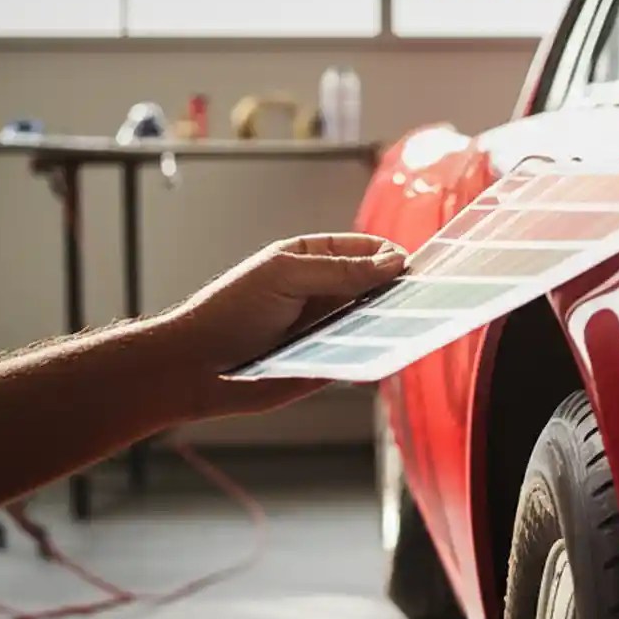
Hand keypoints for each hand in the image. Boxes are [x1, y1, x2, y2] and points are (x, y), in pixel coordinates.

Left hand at [163, 233, 405, 417]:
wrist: (195, 368)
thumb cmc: (230, 312)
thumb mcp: (286, 277)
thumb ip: (341, 270)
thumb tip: (394, 262)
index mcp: (312, 259)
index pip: (366, 250)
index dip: (391, 256)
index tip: (416, 269)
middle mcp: (323, 293)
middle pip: (376, 286)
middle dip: (397, 291)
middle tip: (423, 300)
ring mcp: (327, 328)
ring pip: (373, 322)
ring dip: (390, 324)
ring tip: (412, 326)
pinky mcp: (327, 362)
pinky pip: (360, 354)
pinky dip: (375, 353)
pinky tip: (389, 352)